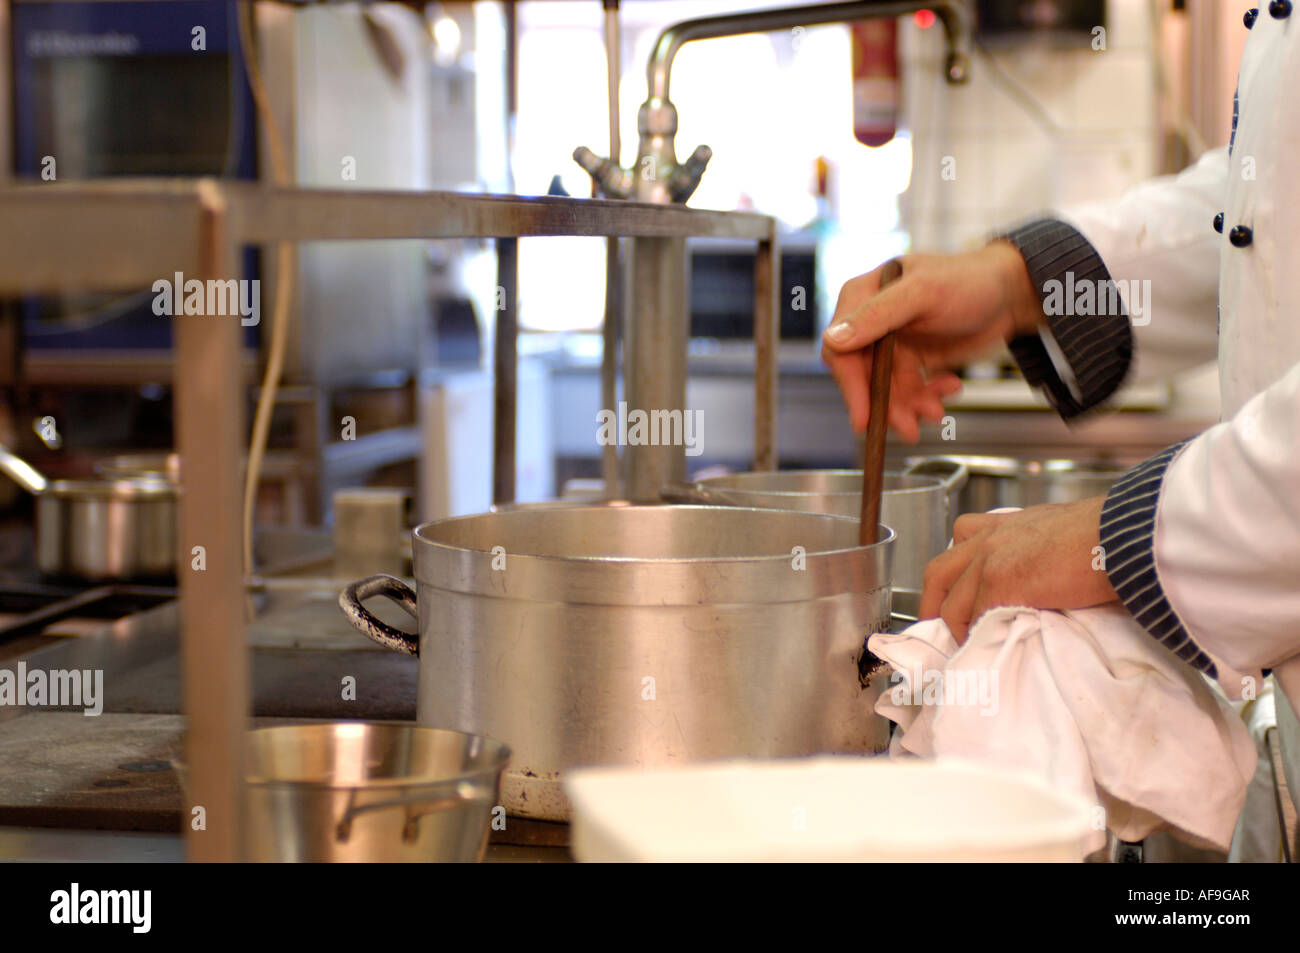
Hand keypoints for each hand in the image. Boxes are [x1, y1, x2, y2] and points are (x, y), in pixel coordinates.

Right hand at [820, 242, 1041, 441]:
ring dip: (908, 406)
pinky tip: (948, 391)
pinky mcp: (912, 360)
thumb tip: (833, 339)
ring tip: (934, 413)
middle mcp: (871, 321)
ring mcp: (891, 343)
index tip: (864, 417)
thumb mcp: (923, 293)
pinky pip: (908, 390)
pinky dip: (926, 398)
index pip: (841, 349)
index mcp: (862, 297)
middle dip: (885, 404)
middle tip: (906, 427)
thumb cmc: (971, 279)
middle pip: (862, 376)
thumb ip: (877, 315)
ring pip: (886, 389)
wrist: (1012, 293)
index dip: (850, 386)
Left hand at [919, 496, 1117, 642]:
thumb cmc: (1113, 536)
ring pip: (953, 602)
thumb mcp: (1066, 535)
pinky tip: (985, 650)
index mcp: (1009, 524)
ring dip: (955, 629)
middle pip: (939, 572)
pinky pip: (976, 619)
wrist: (1125, 536)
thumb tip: (1049, 582)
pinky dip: (977, 638)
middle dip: (933, 603)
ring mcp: (991, 559)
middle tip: (937, 628)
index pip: (963, 538)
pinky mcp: (1000, 582)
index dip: (954, 570)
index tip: (954, 594)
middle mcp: (992, 537)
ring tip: (964, 648)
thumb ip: (1044, 553)